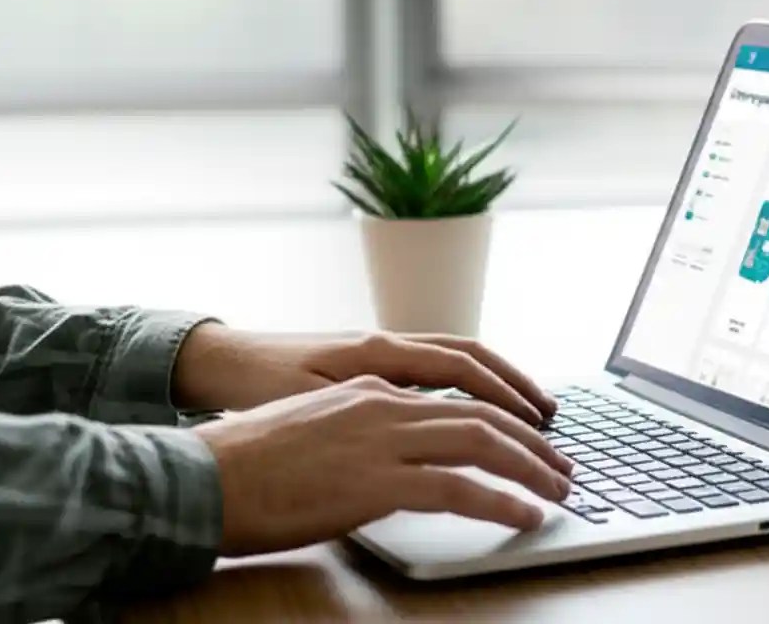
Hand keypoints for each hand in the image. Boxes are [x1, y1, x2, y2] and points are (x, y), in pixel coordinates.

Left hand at [174, 324, 555, 424]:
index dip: (503, 394)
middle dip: (517, 386)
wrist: (218, 363)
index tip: (534, 423)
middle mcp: (388, 344)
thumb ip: (367, 407)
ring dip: (499, 383)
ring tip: (532, 411)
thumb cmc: (255, 388)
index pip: (461, 367)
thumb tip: (423, 418)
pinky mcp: (374, 364)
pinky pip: (438, 368)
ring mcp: (383, 350)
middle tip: (551, 418)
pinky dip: (472, 385)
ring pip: (459, 359)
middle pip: (473, 357)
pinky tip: (481, 409)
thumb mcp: (309, 403)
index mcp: (378, 351)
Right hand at [194, 376, 573, 555]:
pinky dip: (500, 502)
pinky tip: (525, 517)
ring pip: (480, 442)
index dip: (502, 412)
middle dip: (530, 440)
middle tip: (561, 465)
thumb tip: (394, 454)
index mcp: (369, 385)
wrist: (196, 476)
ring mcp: (380, 438)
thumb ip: (362, 430)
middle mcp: (383, 402)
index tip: (531, 434)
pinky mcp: (375, 481)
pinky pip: (458, 489)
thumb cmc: (245, 462)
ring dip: (529, 467)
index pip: (457, 390)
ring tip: (558, 490)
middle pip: (481, 412)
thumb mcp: (314, 426)